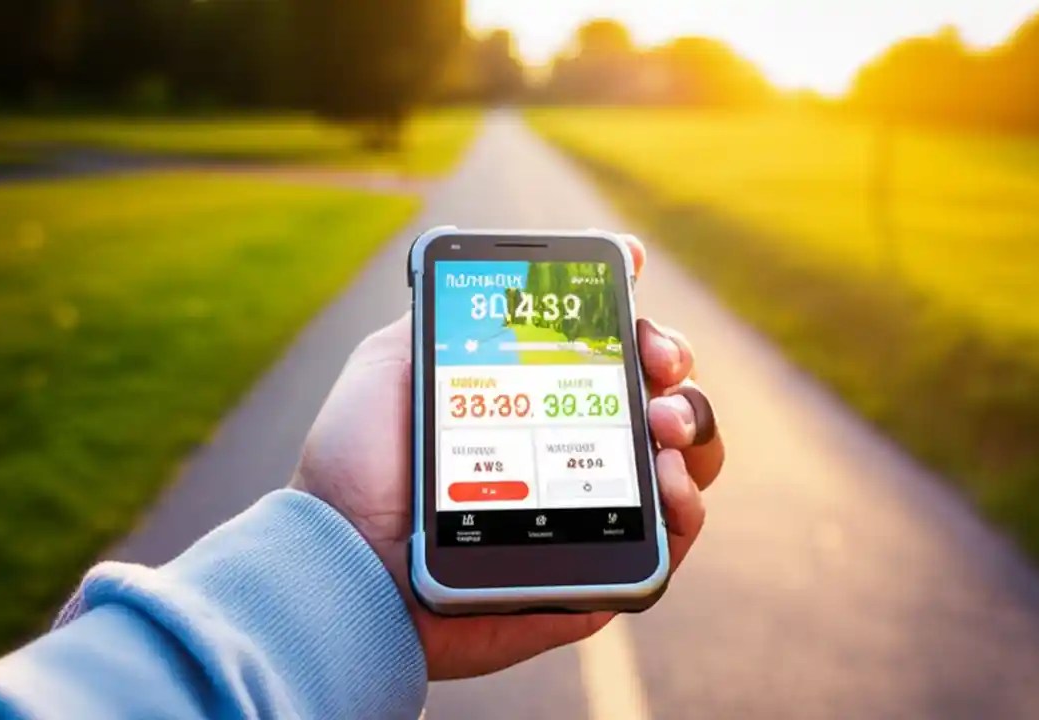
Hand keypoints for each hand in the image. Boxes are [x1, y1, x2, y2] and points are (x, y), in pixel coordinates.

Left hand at [290, 237, 723, 679]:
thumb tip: (509, 272)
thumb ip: (448, 316)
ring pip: (684, 465)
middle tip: (657, 373)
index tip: (639, 316)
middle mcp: (572, 454)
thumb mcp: (394, 364)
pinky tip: (667, 488)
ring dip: (694, 432)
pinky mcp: (599, 574)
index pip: (614, 358)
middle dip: (678, 375)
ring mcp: (593, 512)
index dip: (643, 330)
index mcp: (537, 404)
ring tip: (662, 430)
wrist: (344, 558)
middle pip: (664, 402)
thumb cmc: (358, 466)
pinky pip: (670, 544)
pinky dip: (686, 509)